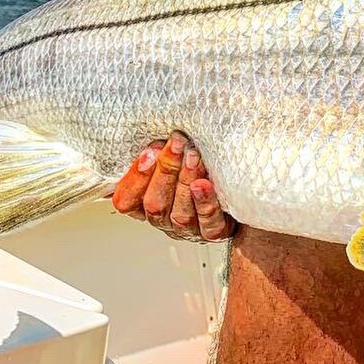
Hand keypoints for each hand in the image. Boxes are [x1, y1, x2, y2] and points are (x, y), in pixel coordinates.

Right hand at [112, 131, 236, 241]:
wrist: (237, 191)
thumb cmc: (197, 168)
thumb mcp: (172, 157)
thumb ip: (157, 150)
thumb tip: (151, 132)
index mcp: (145, 202)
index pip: (126, 200)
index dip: (135, 178)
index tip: (149, 151)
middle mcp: (164, 218)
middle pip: (155, 204)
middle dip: (165, 171)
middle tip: (177, 144)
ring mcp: (188, 229)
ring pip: (180, 213)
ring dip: (185, 182)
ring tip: (193, 157)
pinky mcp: (213, 232)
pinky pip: (207, 223)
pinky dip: (205, 203)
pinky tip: (204, 185)